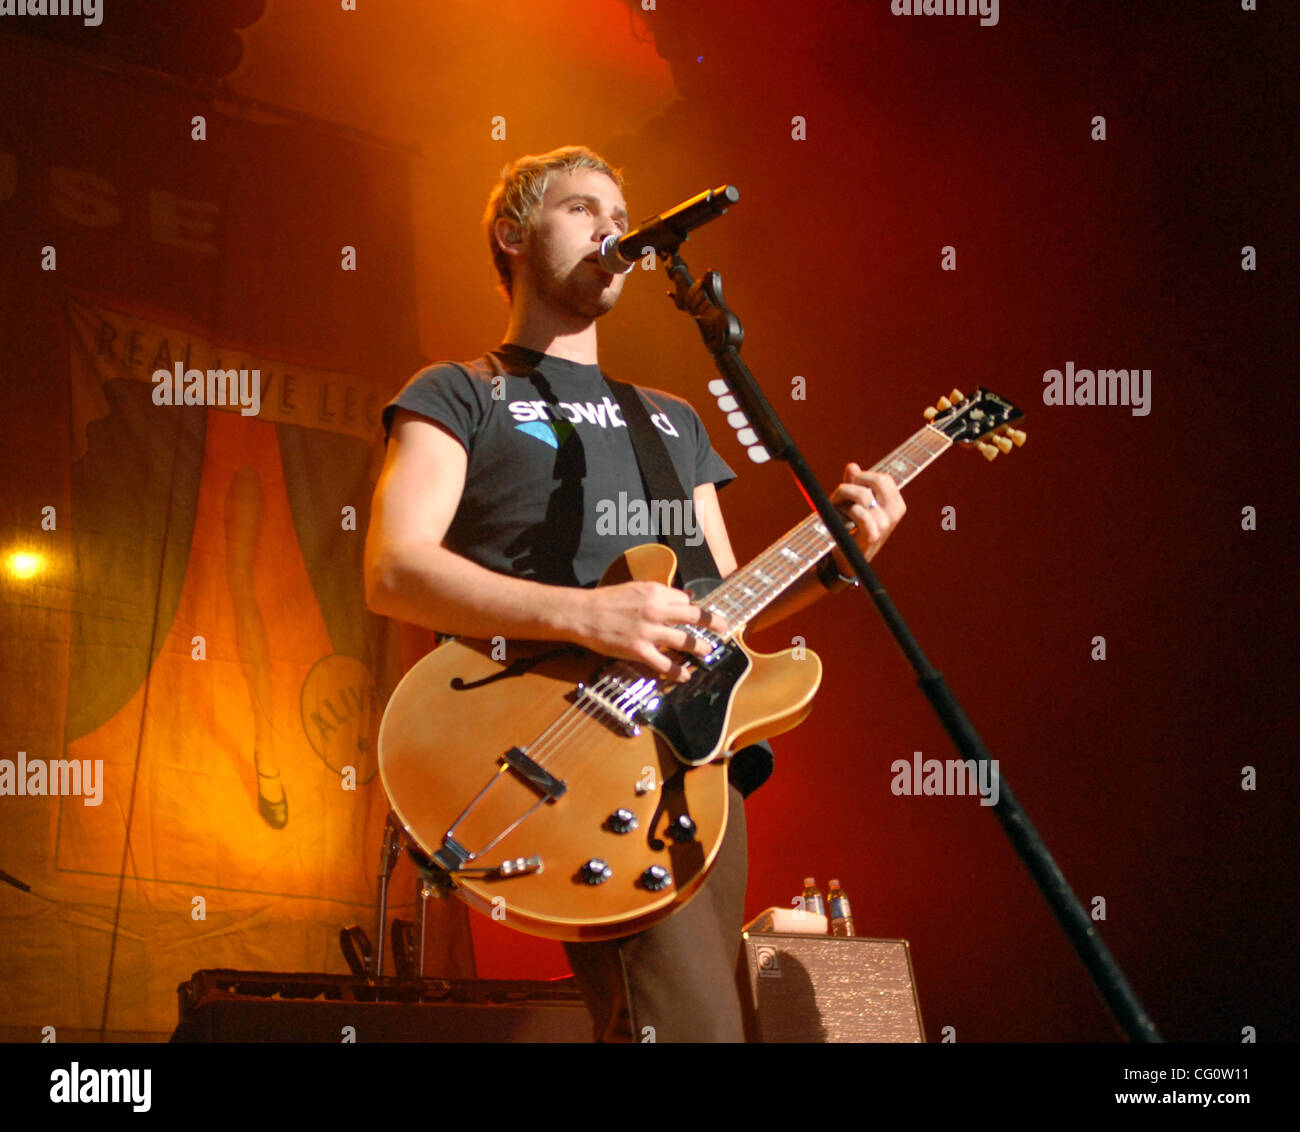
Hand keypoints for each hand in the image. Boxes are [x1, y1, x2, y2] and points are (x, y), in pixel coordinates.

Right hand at [566, 581, 729, 680]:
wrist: (583, 614)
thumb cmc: (606, 600)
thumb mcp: (634, 588)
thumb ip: (656, 593)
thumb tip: (680, 599)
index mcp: (655, 592)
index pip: (684, 600)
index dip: (690, 609)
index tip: (695, 616)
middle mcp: (656, 610)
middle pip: (693, 616)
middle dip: (712, 622)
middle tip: (723, 628)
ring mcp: (649, 631)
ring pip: (684, 641)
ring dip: (700, 647)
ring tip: (708, 652)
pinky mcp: (639, 650)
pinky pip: (664, 663)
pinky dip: (677, 672)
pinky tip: (685, 676)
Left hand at [829, 464, 905, 570]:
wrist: (846, 560)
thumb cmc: (850, 529)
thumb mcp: (852, 504)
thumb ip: (853, 484)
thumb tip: (852, 466)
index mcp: (895, 505)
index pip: (885, 478)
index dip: (865, 477)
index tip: (852, 485)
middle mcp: (894, 514)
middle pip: (880, 481)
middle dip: (857, 481)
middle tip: (843, 492)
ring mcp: (885, 525)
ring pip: (864, 496)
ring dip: (844, 497)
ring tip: (837, 507)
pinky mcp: (873, 536)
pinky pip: (860, 513)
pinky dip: (846, 512)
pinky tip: (842, 518)